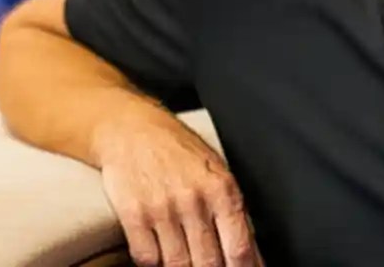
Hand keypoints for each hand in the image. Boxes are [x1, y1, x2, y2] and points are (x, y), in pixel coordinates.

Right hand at [94, 114, 259, 266]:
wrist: (131, 130)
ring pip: (178, 265)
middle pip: (209, 263)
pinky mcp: (134, 215)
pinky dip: (154, 263)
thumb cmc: (178, 152)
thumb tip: (252, 255)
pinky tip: (160, 255)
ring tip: (187, 262)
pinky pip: (147, 259)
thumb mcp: (216, 172)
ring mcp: (163, 209)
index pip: (239, 247)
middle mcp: (194, 199)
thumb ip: (233, 213)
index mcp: (222, 190)